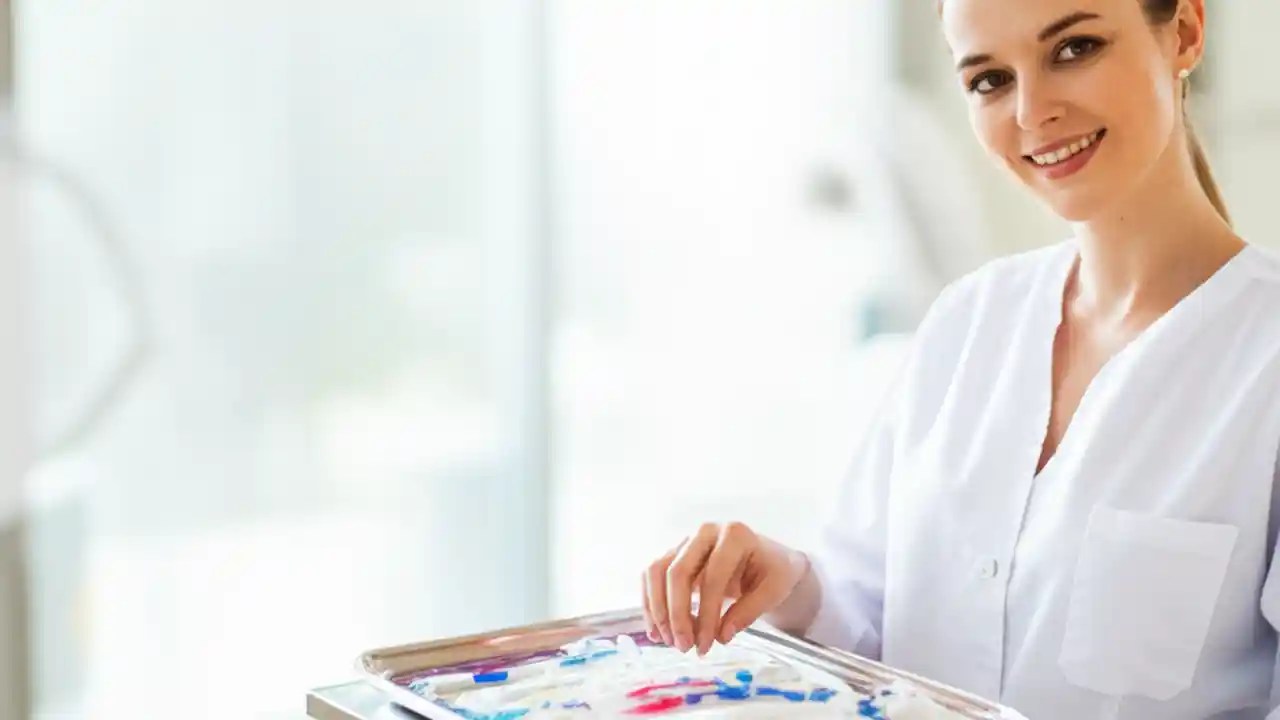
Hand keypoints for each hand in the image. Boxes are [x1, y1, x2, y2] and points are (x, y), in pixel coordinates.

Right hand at [641, 522, 808, 655]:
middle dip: (677, 614)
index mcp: (734, 534)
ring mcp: (685, 540)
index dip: (707, 614)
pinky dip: (650, 603)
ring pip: (657, 571)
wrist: (764, 558)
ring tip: (668, 641)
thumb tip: (721, 636)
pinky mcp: (673, 553)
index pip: (713, 576)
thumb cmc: (771, 571)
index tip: (706, 645)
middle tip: (684, 647)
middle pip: (677, 572)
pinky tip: (657, 630)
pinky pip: (651, 576)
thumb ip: (749, 611)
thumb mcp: (774, 590)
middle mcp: (705, 531)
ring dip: (658, 610)